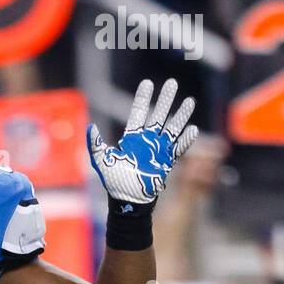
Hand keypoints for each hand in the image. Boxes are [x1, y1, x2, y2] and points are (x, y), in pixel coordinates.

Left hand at [87, 79, 198, 204]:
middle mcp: (147, 141)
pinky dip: (185, 140)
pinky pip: (178, 149)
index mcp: (132, 138)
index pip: (138, 113)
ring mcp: (158, 151)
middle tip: (172, 83)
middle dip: (165, 99)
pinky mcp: (167, 162)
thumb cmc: (114, 183)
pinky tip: (193, 129)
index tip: (147, 83)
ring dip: (180, 115)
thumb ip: (95, 145)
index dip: (143, 98)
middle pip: (158, 115)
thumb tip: (90, 127)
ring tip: (190, 101)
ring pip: (172, 128)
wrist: (127, 201)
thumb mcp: (102, 162)